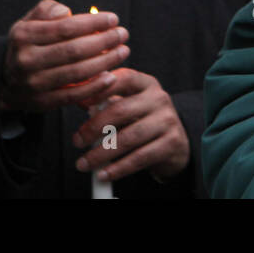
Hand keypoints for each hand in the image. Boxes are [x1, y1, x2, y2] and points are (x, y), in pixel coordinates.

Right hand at [0, 1, 128, 112]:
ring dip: (105, 62)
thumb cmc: (29, 43)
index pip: (65, 28)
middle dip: (104, 41)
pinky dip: (95, 87)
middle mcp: (26, 60)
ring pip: (77, 73)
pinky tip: (111, 76)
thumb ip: (48, 10)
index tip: (113, 18)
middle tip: (123, 34)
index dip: (93, 23)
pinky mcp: (42, 103)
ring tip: (122, 51)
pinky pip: (74, 95)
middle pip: (74, 50)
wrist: (6, 80)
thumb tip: (67, 12)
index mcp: (23, 35)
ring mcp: (33, 84)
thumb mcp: (30, 21)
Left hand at [73, 69, 189, 181]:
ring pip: (128, 138)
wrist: (177, 143)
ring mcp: (167, 121)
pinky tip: (104, 174)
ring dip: (101, 153)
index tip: (81, 101)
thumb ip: (107, 102)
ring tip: (84, 163)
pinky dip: (118, 168)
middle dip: (94, 127)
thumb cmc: (145, 121)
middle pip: (121, 110)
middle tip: (77, 141)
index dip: (101, 89)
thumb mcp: (130, 105)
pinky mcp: (171, 143)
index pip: (124, 78)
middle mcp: (159, 99)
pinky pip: (139, 158)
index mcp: (146, 84)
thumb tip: (80, 100)